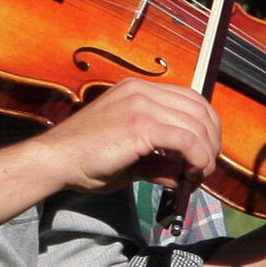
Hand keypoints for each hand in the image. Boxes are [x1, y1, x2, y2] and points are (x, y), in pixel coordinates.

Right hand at [31, 78, 221, 194]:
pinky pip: (186, 140)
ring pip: (197, 125)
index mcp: (138, 90)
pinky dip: (197, 159)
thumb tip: (186, 175)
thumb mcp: (131, 158)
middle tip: (206, 168)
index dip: (206, 126)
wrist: (53, 162)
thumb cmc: (85, 161)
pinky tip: (191, 175)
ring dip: (206, 154)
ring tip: (198, 176)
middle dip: (211, 140)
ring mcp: (141, 104)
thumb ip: (160, 163)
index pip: (190, 99)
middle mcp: (142, 91)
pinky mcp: (140, 124)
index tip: (206, 153)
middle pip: (199, 109)